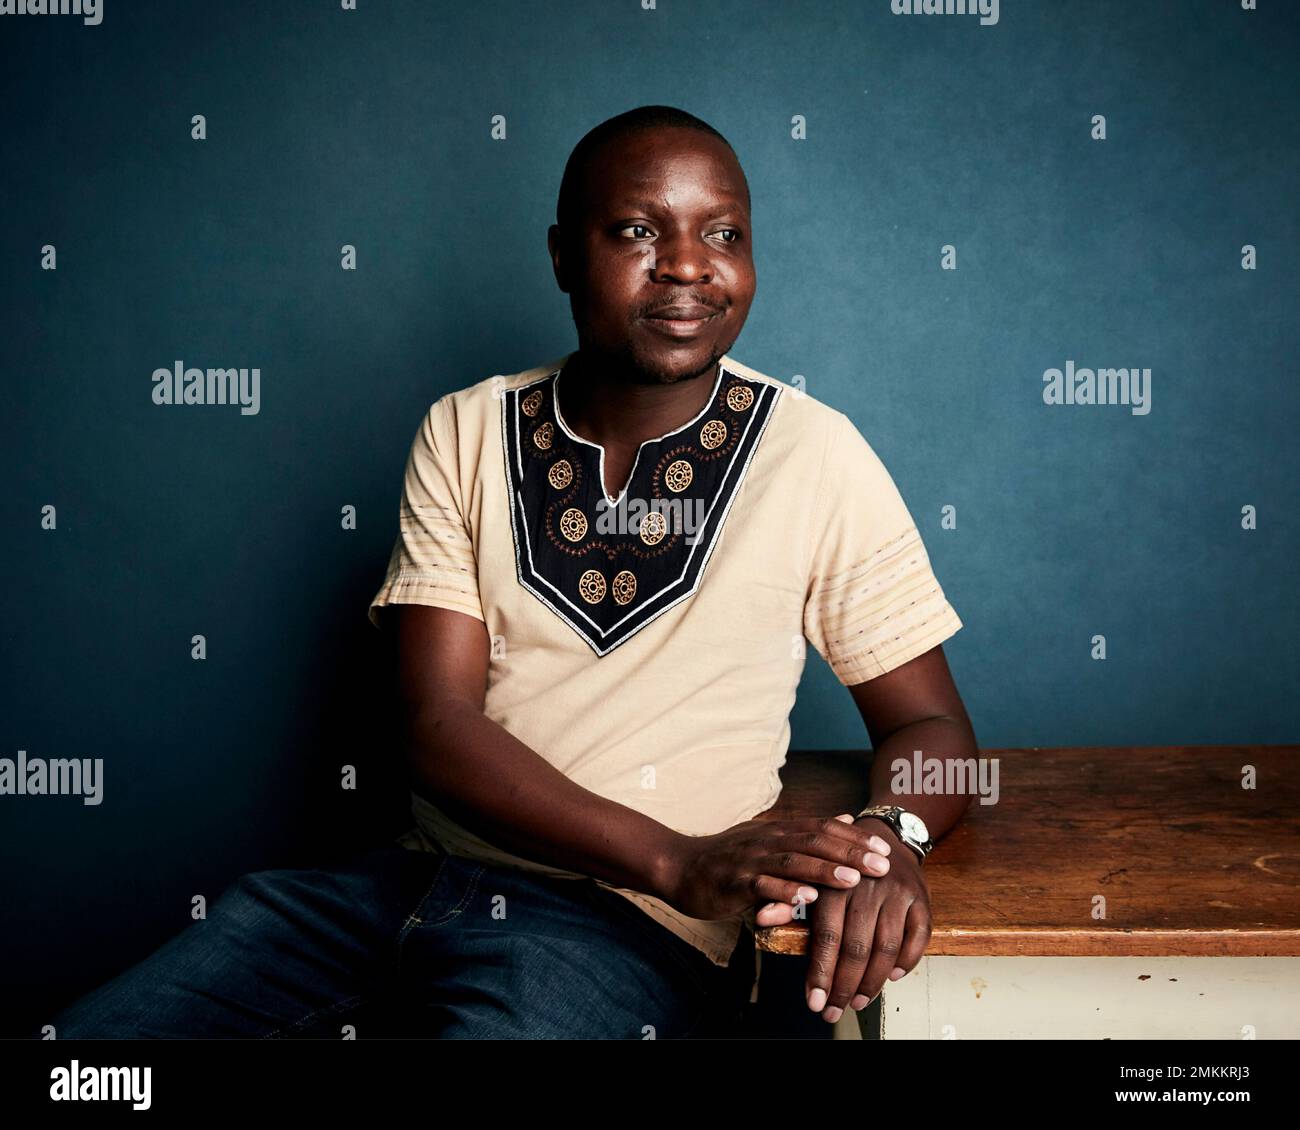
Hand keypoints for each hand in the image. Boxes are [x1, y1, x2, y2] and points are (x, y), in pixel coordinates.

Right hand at [662, 815, 892, 921]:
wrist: (680, 867)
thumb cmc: (729, 858)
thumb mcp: (770, 839)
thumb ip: (807, 832)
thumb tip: (846, 817)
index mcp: (779, 830)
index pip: (823, 827)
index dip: (854, 837)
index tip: (885, 847)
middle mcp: (768, 840)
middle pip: (814, 841)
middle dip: (850, 852)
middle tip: (883, 864)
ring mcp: (750, 860)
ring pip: (792, 861)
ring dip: (824, 869)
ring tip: (853, 879)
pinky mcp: (734, 882)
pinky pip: (762, 885)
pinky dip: (785, 890)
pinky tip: (806, 897)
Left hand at [802, 816, 931, 1023]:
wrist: (884, 835)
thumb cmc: (840, 864)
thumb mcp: (810, 877)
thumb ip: (787, 901)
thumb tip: (762, 917)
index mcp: (835, 883)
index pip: (827, 936)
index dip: (821, 973)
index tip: (814, 1002)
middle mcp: (867, 886)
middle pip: (857, 947)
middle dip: (844, 986)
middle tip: (835, 1011)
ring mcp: (897, 893)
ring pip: (887, 947)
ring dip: (873, 982)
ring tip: (859, 1001)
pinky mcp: (921, 898)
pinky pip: (919, 937)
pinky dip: (907, 962)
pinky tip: (891, 977)